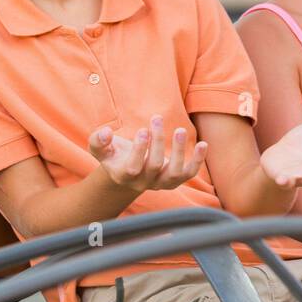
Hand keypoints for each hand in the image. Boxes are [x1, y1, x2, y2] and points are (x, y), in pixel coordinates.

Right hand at [88, 115, 207, 193]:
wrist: (127, 171)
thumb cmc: (114, 155)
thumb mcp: (101, 148)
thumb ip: (98, 141)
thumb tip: (106, 132)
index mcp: (124, 175)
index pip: (133, 168)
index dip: (139, 150)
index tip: (143, 130)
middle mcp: (143, 182)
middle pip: (154, 165)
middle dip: (157, 141)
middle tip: (156, 119)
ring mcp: (161, 183)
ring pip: (174, 173)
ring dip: (178, 152)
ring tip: (179, 130)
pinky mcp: (175, 179)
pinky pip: (189, 174)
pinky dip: (197, 160)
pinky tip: (203, 144)